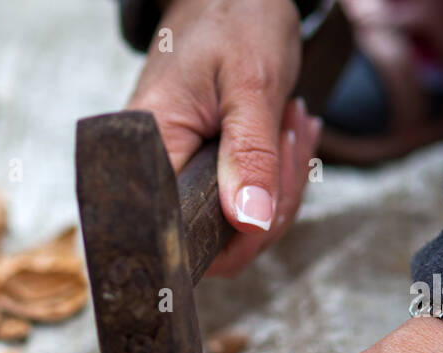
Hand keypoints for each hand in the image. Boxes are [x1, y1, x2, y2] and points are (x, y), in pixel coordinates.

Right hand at [126, 0, 320, 275]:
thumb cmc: (234, 19)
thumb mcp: (254, 85)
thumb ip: (251, 155)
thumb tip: (249, 223)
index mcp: (151, 148)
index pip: (175, 233)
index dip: (229, 238)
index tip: (271, 196)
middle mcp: (156, 171)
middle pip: (213, 240)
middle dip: (270, 205)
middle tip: (291, 138)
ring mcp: (180, 175)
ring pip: (237, 228)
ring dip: (281, 186)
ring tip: (291, 126)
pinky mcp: (202, 174)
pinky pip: (243, 205)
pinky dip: (278, 178)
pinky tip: (287, 134)